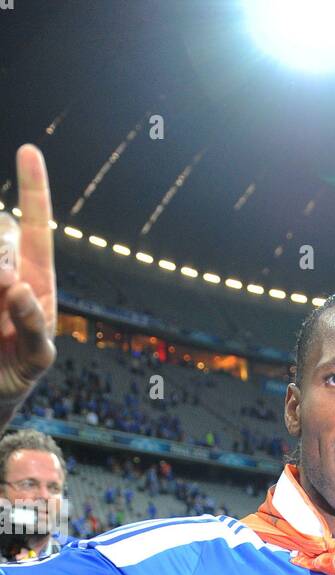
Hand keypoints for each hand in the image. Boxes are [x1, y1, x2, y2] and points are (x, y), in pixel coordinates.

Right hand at [0, 145, 56, 417]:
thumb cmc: (19, 368)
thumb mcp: (37, 357)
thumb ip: (34, 327)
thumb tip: (19, 286)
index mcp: (34, 278)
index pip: (34, 228)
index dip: (33, 189)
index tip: (29, 151)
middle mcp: (5, 270)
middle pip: (0, 238)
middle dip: (0, 259)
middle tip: (4, 290)